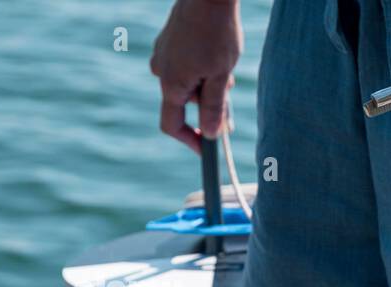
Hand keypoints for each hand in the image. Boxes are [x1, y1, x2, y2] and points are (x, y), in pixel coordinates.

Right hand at [150, 0, 242, 151]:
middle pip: (185, 104)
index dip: (190, 141)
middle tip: (229, 97)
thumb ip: (214, 107)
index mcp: (171, 83)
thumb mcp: (221, 76)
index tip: (207, 150)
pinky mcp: (168, 43)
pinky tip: (216, 53)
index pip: (172, 125)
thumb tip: (209, 135)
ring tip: (225, 66)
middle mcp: (160, 71)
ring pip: (188, 84)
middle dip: (208, 105)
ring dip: (208, 84)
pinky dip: (202, 69)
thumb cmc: (216, 33)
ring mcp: (162, 55)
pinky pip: (185, 67)